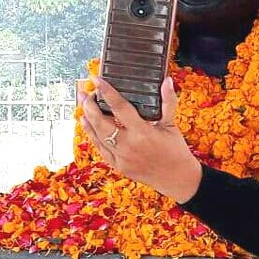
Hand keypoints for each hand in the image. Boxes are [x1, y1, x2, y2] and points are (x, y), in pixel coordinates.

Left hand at [79, 76, 201, 202]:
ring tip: (82, 105)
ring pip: (96, 135)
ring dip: (87, 118)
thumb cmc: (176, 151)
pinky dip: (92, 135)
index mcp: (143, 132)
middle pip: (101, 121)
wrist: (177, 178)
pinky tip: (87, 124)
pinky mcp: (118, 166)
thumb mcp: (172, 125)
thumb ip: (168, 102)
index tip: (96, 79)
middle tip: (85, 93)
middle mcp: (129, 145)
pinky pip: (100, 148)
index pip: (119, 107)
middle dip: (90, 105)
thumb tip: (167, 81)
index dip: (106, 91)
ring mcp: (121, 157)